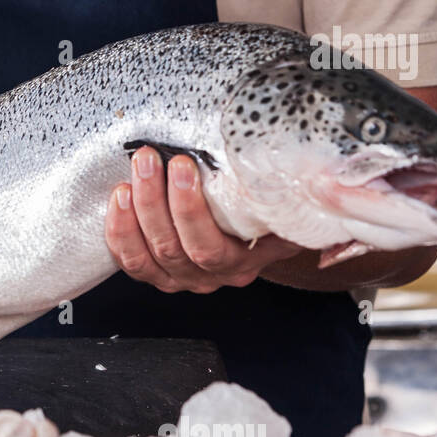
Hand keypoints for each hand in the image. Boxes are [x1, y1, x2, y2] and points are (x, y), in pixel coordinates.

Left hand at [105, 147, 301, 293]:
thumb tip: (317, 172)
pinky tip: (119, 197)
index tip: (185, 165)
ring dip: (137, 209)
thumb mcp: (282, 205)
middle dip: (159, 200)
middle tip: (154, 158)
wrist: (249, 229)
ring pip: (149, 255)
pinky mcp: (152, 272)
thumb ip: (291, 194)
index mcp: (244, 264)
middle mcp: (210, 276)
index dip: (191, 210)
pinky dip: (118, 230)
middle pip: (177, 249)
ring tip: (138, 168)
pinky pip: (129, 261)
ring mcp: (178, 278)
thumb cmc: (262, 207)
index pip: (214, 249)